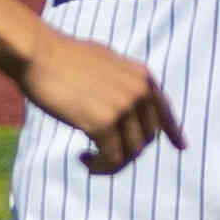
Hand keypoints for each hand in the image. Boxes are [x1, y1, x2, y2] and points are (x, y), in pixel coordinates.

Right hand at [23, 32, 182, 174]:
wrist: (39, 54)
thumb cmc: (62, 57)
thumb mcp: (106, 61)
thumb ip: (121, 80)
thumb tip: (125, 103)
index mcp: (142, 76)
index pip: (164, 110)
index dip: (172, 130)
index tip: (181, 146)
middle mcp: (140, 91)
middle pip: (147, 136)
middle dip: (128, 148)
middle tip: (103, 152)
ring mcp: (124, 107)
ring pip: (132, 151)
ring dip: (112, 160)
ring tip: (89, 157)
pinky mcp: (104, 123)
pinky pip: (112, 158)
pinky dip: (100, 166)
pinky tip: (83, 158)